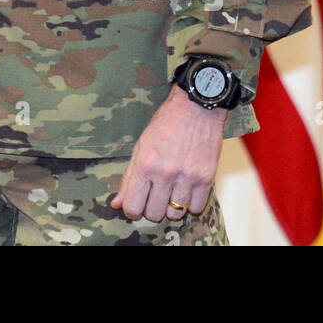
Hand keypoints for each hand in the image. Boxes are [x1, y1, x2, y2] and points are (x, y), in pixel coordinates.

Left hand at [110, 85, 226, 223]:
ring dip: (171, 207)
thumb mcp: (140, 147)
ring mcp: (187, 177)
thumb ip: (128, 178)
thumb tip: (116, 204)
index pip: (133, 206)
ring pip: (175, 214)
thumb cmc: (165, 124)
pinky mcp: (206, 178)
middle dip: (150, 209)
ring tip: (171, 192)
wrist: (195, 108)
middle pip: (154, 214)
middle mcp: (166, 173)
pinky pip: (196, 208)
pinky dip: (190, 204)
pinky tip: (186, 191)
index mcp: (145, 164)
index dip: (132, 211)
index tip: (135, 206)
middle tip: (154, 196)